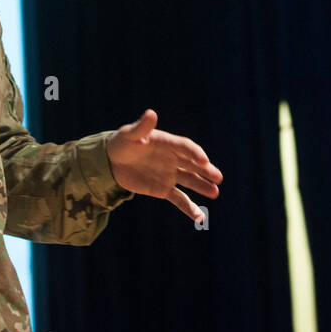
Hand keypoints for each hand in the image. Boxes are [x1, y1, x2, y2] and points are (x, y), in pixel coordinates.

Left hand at [106, 109, 221, 221]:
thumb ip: (141, 127)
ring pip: (190, 181)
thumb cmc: (122, 143)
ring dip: (203, 186)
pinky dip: (189, 208)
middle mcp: (173, 159)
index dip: (194, 153)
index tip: (203, 161)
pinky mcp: (163, 189)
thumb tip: (151, 114)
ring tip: (215, 192)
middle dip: (206, 170)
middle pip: (193, 164)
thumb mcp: (129, 134)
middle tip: (218, 177)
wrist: (112, 161)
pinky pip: (179, 199)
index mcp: (167, 143)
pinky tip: (199, 217)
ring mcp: (170, 174)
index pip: (185, 147)